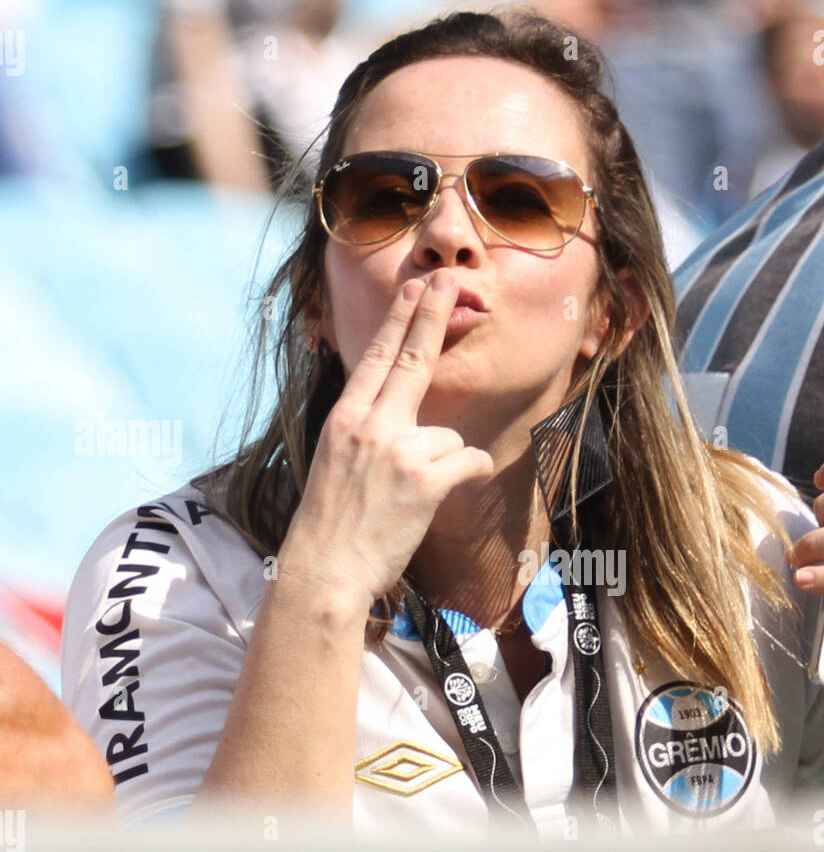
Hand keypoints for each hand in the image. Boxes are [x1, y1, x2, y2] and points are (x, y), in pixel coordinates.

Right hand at [278, 269, 494, 610]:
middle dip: (432, 315)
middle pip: (412, 360)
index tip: (413, 288)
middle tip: (448, 279)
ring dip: (442, 466)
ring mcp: (398, 451)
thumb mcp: (336, 463)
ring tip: (408, 498)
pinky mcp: (426, 480)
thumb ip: (367, 432)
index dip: (399, 320)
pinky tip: (442, 496)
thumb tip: (405, 419)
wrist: (324, 571)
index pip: (376, 359)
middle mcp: (371, 426)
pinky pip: (470, 461)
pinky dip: (469, 477)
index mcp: (345, 420)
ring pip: (449, 437)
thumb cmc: (331, 526)